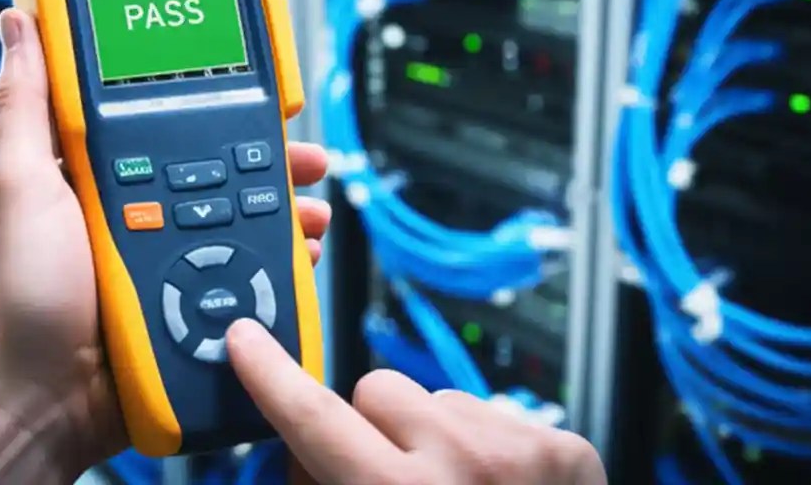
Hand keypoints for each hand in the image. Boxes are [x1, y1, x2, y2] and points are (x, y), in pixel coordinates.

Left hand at [0, 8, 332, 471]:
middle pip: (220, 168)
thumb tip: (19, 21)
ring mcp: (167, 255)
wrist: (43, 394)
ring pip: (242, 218)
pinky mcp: (191, 299)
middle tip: (306, 155)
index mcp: (100, 172)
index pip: (168, 121)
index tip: (254, 93)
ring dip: (286, 209)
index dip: (216, 103)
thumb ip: (25, 104)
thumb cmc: (20, 293)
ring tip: (312, 207)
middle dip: (272, 159)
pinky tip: (299, 253)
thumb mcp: (16, 183)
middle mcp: (138, 209)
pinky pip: (247, 272)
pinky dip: (280, 261)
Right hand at [227, 319, 605, 484]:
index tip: (246, 339)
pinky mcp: (564, 446)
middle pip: (375, 392)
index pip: (316, 418)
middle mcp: (462, 463)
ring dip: (433, 437)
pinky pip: (492, 415)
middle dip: (370, 427)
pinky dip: (485, 447)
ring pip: (437, 399)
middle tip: (385, 479)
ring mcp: (520, 448)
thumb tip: (300, 453)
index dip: (272, 376)